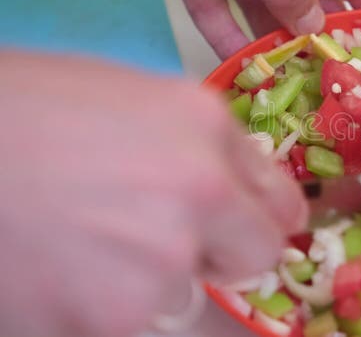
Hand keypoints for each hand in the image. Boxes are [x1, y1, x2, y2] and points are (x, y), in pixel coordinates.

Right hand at [0, 51, 307, 336]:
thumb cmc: (22, 112)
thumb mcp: (130, 100)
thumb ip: (202, 148)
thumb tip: (242, 194)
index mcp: (205, 129)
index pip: (280, 207)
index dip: (259, 221)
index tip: (240, 229)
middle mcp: (198, 195)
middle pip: (254, 259)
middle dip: (219, 257)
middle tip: (159, 241)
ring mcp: (154, 266)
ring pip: (187, 302)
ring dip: (151, 287)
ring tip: (86, 249)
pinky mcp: (104, 323)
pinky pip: (129, 326)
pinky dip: (98, 312)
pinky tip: (59, 274)